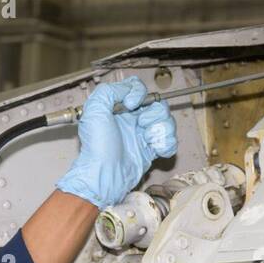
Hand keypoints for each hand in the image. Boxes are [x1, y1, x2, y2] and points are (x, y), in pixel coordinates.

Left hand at [56, 77, 177, 208]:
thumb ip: (109, 91)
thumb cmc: (96, 146)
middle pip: (157, 103)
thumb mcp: (94, 110)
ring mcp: (142, 135)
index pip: (137, 88)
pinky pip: (169, 140)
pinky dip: (167, 143)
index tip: (130, 104)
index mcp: (118, 109)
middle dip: (154, 112)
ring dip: (161, 127)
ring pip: (166, 120)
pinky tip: (156, 149)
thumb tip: (127, 89)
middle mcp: (131, 120)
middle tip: (140, 124)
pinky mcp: (151, 150)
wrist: (104, 174)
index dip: (139, 92)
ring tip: (148, 139)